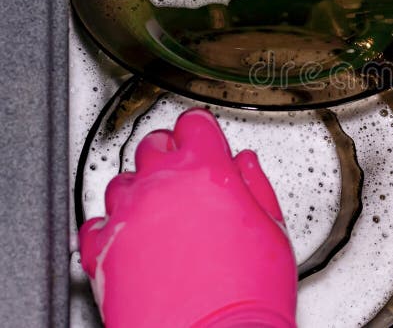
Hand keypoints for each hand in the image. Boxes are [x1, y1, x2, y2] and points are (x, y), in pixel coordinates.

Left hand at [79, 108, 296, 327]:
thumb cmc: (250, 292)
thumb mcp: (274, 229)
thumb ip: (256, 185)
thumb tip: (245, 163)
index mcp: (207, 171)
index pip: (193, 124)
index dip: (201, 130)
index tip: (203, 138)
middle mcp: (162, 185)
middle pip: (153, 144)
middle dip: (170, 153)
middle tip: (185, 174)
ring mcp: (128, 216)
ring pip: (122, 181)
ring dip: (141, 189)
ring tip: (161, 213)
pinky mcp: (102, 251)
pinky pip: (95, 223)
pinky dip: (111, 226)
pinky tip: (132, 238)